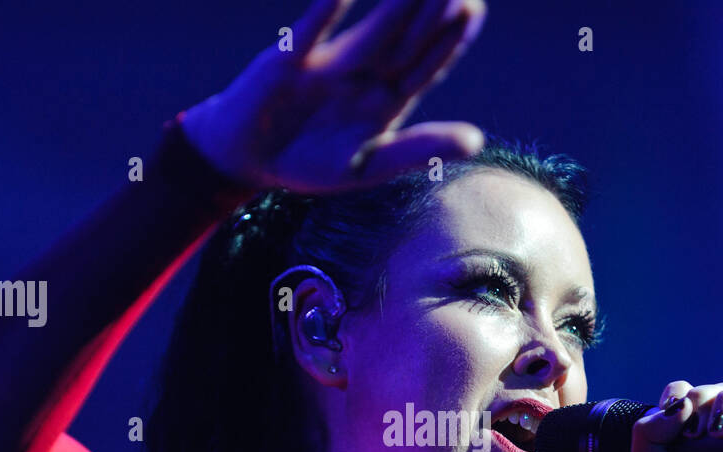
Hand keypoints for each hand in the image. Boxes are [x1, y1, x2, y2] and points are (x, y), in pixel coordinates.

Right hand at [180, 0, 487, 192]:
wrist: (246, 160)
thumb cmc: (309, 163)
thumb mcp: (368, 165)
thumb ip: (420, 150)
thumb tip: (476, 141)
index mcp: (386, 100)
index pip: (425, 64)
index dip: (449, 39)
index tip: (473, 9)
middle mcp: (364, 73)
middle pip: (406, 38)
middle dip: (431, 10)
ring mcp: (329, 62)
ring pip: (371, 28)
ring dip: (396, 3)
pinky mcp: (290, 60)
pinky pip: (312, 30)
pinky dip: (328, 10)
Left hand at [629, 380, 722, 451]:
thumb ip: (647, 434)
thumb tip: (681, 405)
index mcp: (688, 432)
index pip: (682, 393)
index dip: (678, 395)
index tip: (678, 424)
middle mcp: (719, 426)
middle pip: (710, 391)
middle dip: (702, 405)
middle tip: (700, 436)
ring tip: (722, 432)